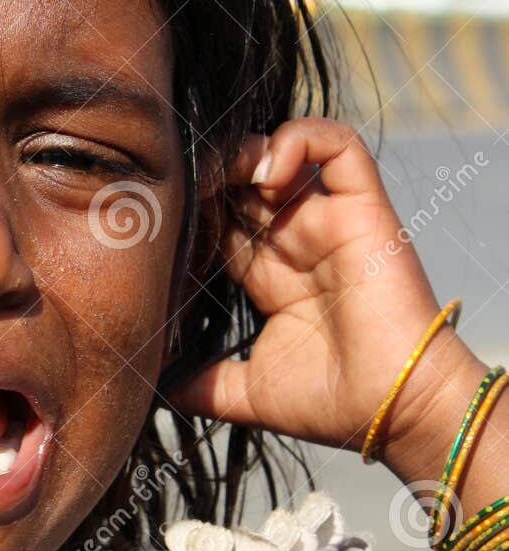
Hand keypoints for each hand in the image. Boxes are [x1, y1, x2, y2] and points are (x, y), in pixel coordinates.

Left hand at [170, 120, 480, 461]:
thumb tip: (156, 392)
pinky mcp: (363, 208)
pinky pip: (337, 144)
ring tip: (220, 177)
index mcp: (269, 275)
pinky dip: (299, 139)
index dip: (188, 212)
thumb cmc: (333, 404)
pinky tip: (266, 173)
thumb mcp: (247, 393)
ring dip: (246, 150)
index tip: (157, 224)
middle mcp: (296, 240)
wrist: (393, 411)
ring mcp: (328, 220)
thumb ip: (204, 386)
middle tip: (178, 190)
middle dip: (208, 174)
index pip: (218, 220)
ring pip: (283, 149)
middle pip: (242, 180)